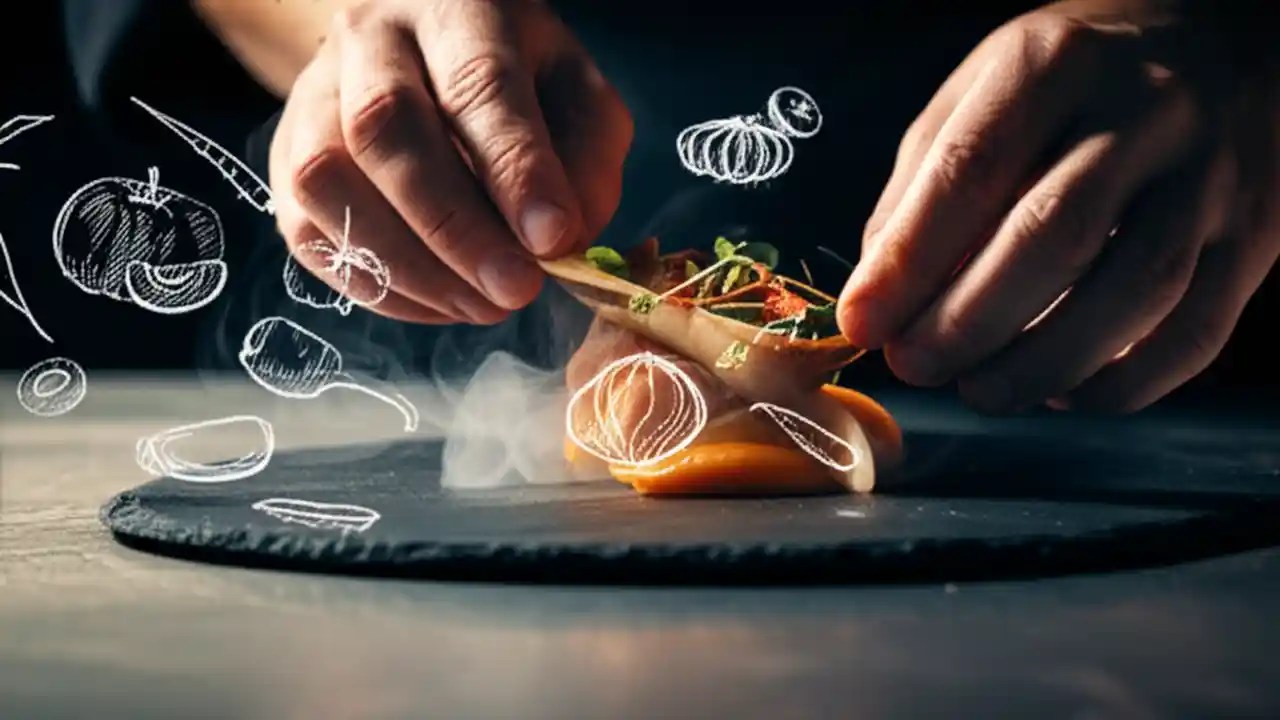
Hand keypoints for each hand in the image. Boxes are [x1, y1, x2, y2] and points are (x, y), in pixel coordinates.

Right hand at [269, 0, 632, 324]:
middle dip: (455, 228)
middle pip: (385, 127)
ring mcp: (312, 97)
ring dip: (410, 267)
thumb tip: (563, 242)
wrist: (418, 53)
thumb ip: (585, 162)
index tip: (552, 239)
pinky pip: (309, 232)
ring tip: (481, 306)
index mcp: (455, 10)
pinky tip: (438, 303)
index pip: (477, 82)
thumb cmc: (515, 81)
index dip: (515, 168)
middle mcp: (369, 41)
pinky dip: (376, 286)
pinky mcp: (284, 158)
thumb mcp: (576, 96)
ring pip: (329, 182)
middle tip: (516, 290)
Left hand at [837, 0, 1279, 412]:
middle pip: (1052, 235)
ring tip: (978, 388)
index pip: (972, 169)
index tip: (862, 321)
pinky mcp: (1252, 241)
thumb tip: (881, 290)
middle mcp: (1147, 110)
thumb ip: (923, 184)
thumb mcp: (982, 91)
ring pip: (1132, 291)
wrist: (1224, 43)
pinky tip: (1062, 390)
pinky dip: (1119, 383)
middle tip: (914, 363)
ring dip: (1040, 363)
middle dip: (966, 321)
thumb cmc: (1076, 79)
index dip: (909, 260)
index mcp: (1056, 62)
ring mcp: (1212, 176)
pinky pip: (1193, 334)